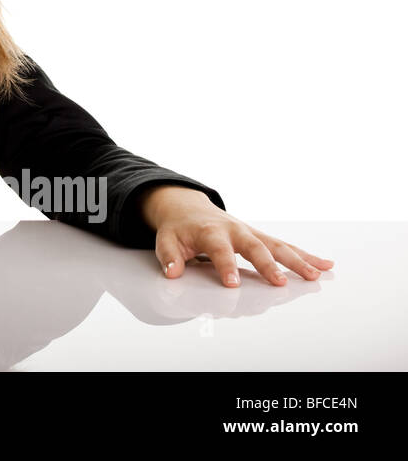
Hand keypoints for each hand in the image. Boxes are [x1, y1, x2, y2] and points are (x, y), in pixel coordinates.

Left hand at [138, 185, 334, 287]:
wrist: (188, 206)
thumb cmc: (179, 228)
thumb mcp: (166, 239)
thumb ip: (169, 256)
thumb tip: (172, 272)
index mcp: (211, 232)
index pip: (219, 250)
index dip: (225, 267)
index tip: (232, 284)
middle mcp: (235, 230)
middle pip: (255, 247)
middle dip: (268, 265)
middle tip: (280, 282)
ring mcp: (251, 233)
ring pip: (277, 245)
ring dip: (297, 260)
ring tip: (316, 275)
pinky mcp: (260, 237)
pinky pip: (285, 246)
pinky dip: (305, 255)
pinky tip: (324, 265)